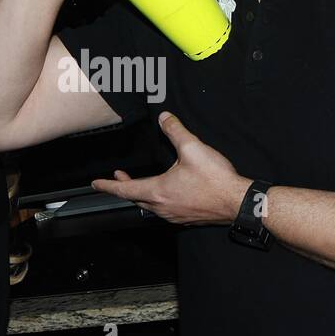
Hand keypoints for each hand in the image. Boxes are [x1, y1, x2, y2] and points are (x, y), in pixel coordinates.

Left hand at [92, 112, 250, 225]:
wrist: (238, 202)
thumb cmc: (216, 180)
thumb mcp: (193, 148)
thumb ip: (176, 131)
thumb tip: (164, 118)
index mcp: (159, 191)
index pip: (125, 189)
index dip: (108, 185)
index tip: (96, 183)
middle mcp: (163, 207)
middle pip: (135, 198)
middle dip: (124, 187)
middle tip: (118, 177)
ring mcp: (174, 215)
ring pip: (149, 205)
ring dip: (141, 193)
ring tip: (141, 182)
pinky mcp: (186, 218)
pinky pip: (164, 210)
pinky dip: (157, 200)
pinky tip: (166, 192)